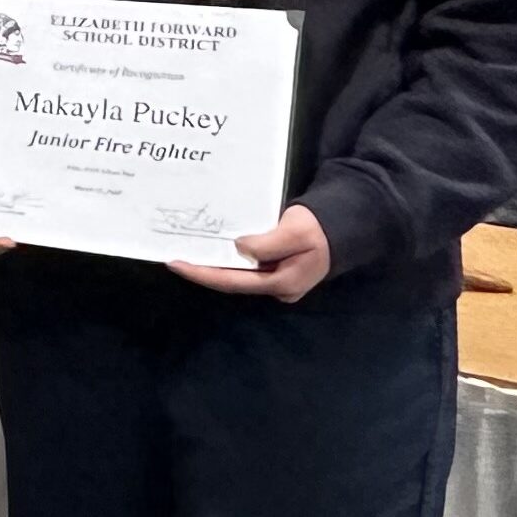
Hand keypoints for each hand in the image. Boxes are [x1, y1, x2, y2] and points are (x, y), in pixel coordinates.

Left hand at [172, 204, 334, 300]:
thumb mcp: (295, 232)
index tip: (177, 264)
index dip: (203, 274)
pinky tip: (212, 250)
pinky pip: (245, 268)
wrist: (343, 227)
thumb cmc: (320, 228)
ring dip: (213, 266)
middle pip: (232, 282)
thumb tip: (239, 247)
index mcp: (283, 282)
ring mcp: (277, 282)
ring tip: (187, 254)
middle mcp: (278, 288)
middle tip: (174, 258)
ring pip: (238, 276)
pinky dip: (227, 260)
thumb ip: (268, 243)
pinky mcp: (276, 271)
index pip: (233, 282)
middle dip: (203, 271)